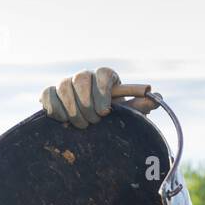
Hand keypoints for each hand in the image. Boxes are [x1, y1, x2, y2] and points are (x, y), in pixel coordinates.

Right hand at [41, 67, 155, 127]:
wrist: (91, 130)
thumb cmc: (111, 121)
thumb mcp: (126, 115)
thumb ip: (138, 107)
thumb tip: (156, 98)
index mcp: (105, 77)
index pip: (103, 74)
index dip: (103, 91)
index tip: (105, 111)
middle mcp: (85, 77)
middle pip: (81, 80)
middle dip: (87, 104)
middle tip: (93, 122)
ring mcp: (66, 84)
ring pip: (64, 86)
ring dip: (72, 109)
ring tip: (81, 125)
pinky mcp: (51, 94)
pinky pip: (48, 94)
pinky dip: (54, 107)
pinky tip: (63, 120)